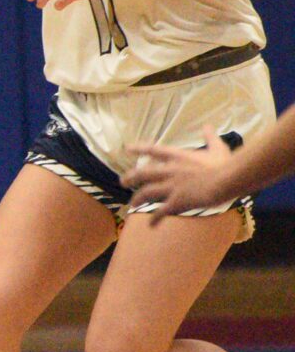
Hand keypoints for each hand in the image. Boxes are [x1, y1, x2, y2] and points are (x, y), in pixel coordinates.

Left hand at [123, 128, 238, 219]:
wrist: (227, 180)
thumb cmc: (225, 164)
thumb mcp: (217, 147)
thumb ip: (210, 137)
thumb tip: (208, 126)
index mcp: (179, 156)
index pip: (153, 150)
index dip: (139, 149)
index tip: (127, 149)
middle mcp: (170, 170)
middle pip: (142, 173)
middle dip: (130, 177)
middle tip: (123, 181)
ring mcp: (171, 186)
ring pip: (146, 193)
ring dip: (137, 199)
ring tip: (132, 204)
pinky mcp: (176, 201)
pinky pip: (160, 212)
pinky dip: (154, 219)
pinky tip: (151, 225)